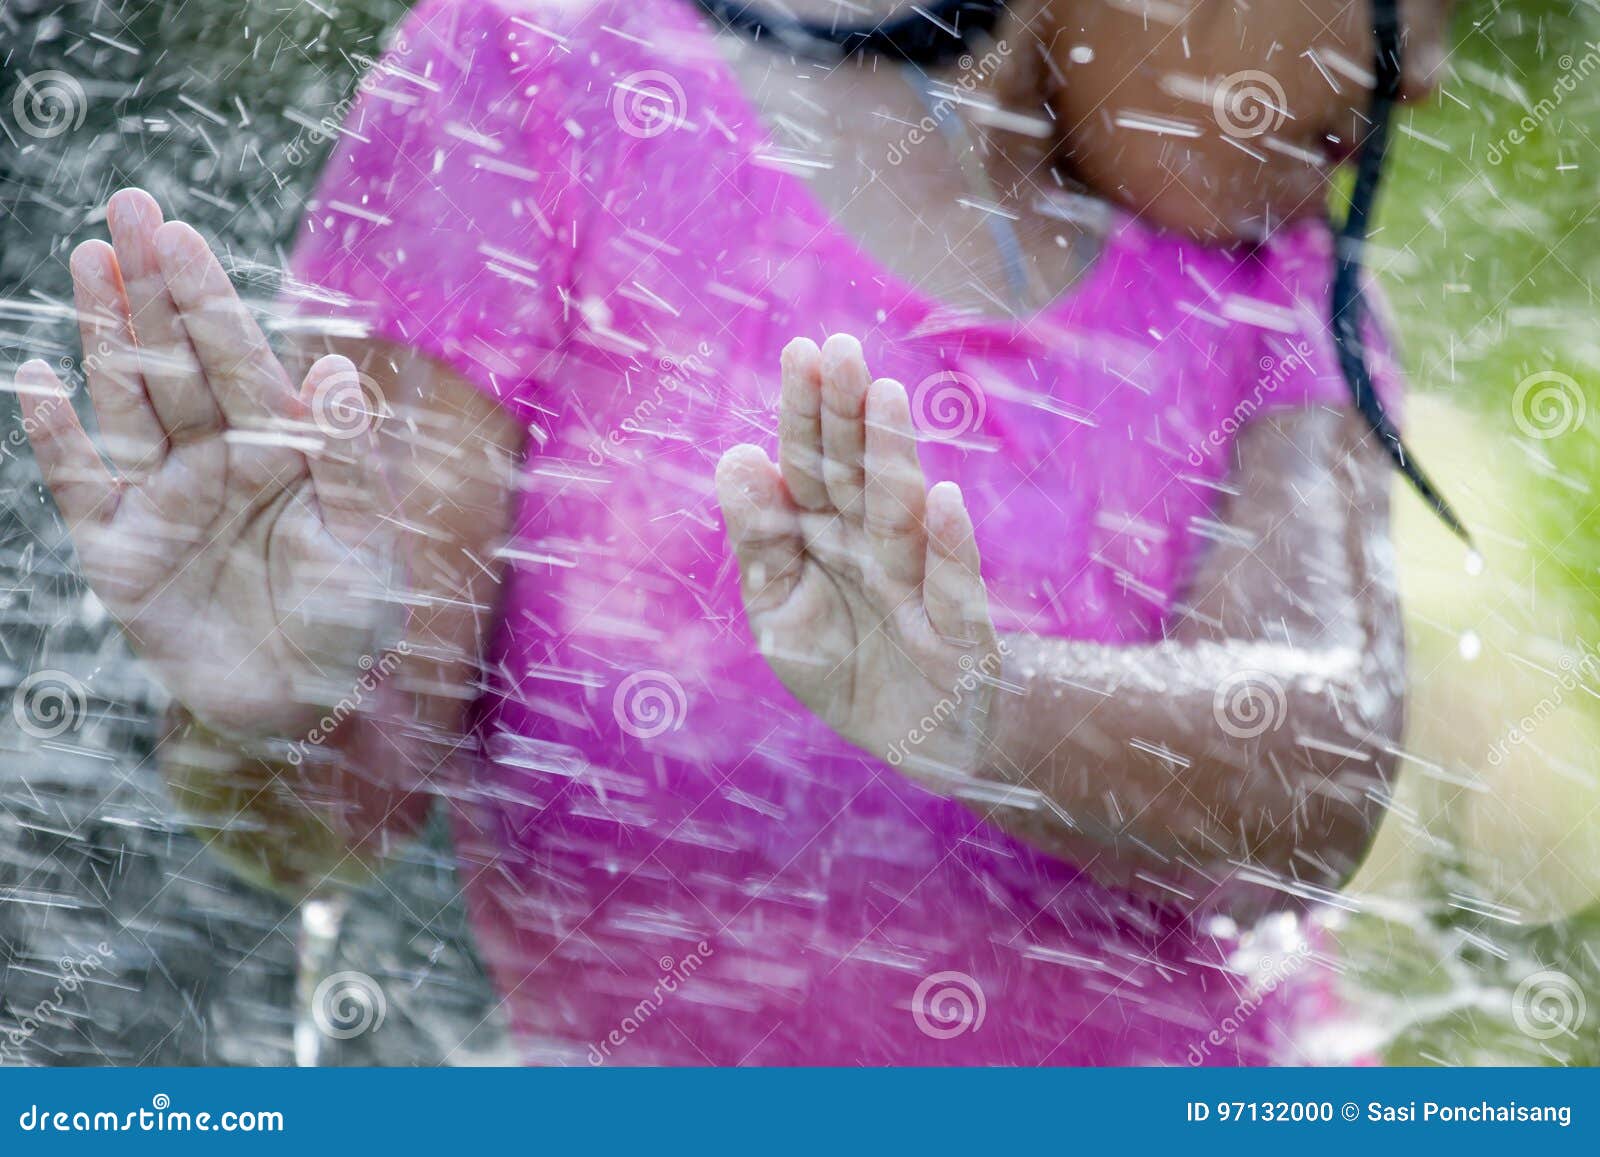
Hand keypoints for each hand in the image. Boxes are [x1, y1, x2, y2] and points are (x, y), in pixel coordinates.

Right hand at [18, 188, 396, 737]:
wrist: (310, 702)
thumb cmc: (352, 615)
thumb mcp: (365, 540)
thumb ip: (348, 459)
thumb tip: (329, 368)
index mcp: (279, 443)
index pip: (238, 356)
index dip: (209, 297)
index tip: (182, 233)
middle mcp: (215, 455)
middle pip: (174, 357)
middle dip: (152, 285)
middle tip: (128, 208)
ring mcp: (163, 496)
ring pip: (126, 400)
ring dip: (106, 335)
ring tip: (91, 261)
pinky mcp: (121, 550)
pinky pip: (82, 484)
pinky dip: (57, 438)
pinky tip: (42, 382)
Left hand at [715, 335, 1001, 780]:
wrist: (916, 738)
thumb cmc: (845, 663)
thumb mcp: (781, 611)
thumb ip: (761, 541)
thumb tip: (734, 457)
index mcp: (827, 532)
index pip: (812, 463)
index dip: (807, 412)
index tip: (801, 351)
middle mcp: (875, 544)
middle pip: (858, 473)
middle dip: (849, 413)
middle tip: (841, 349)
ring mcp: (919, 584)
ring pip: (902, 516)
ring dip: (894, 458)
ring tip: (886, 399)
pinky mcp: (960, 634)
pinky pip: (953, 586)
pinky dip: (948, 547)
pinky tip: (940, 501)